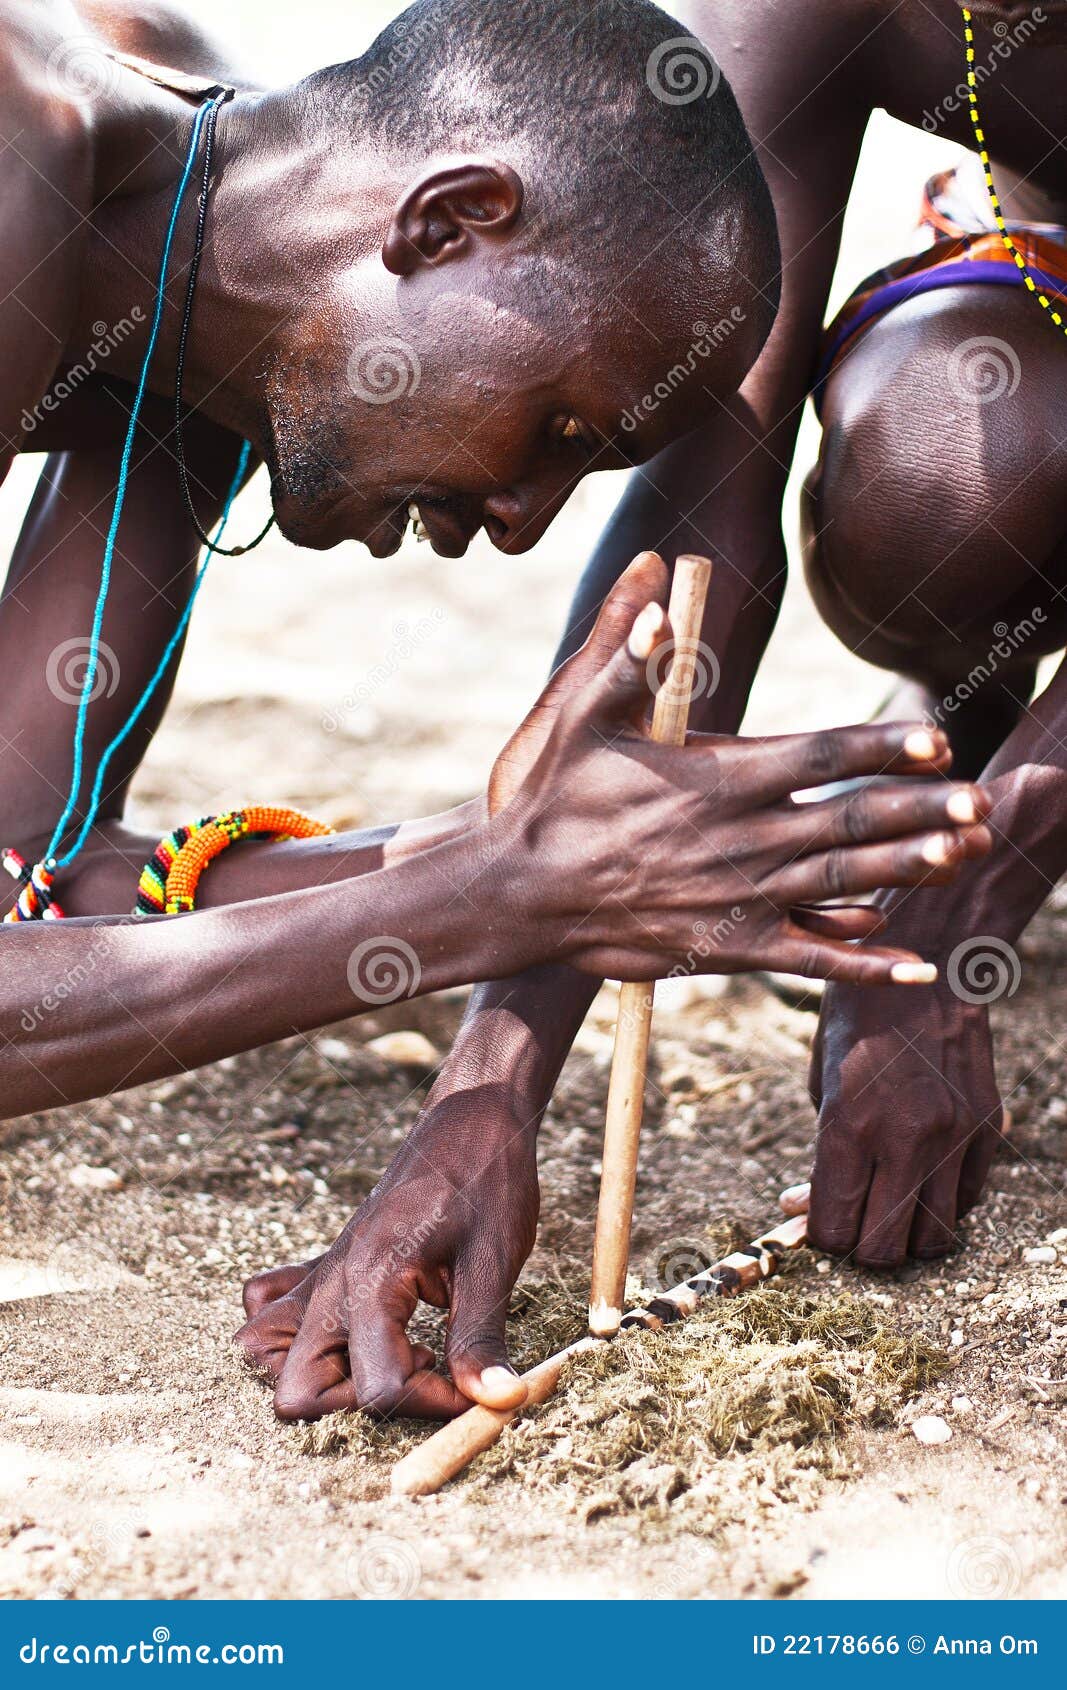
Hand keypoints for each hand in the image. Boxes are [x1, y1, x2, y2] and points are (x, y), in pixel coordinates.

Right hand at [234, 1089, 537, 1420]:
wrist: (472, 1116)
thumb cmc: (486, 1178)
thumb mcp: (494, 1260)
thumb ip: (482, 1337)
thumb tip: (497, 1401)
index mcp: (372, 1279)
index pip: (377, 1390)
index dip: (433, 1403)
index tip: (473, 1386)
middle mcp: (330, 1281)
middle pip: (295, 1391)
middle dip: (360, 1406)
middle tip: (422, 1375)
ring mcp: (321, 1271)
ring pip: (261, 1351)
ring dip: (318, 1374)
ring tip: (387, 1355)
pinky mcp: (326, 1263)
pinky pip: (270, 1305)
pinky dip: (295, 1331)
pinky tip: (360, 1328)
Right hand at [492, 565, 993, 982]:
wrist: (518, 893)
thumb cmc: (548, 798)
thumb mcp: (576, 710)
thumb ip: (621, 645)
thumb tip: (652, 577)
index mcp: (714, 779)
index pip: (816, 757)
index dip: (878, 746)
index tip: (932, 738)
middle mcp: (738, 840)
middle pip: (848, 822)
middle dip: (920, 811)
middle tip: (980, 803)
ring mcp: (737, 898)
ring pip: (841, 885)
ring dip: (908, 870)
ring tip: (964, 855)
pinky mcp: (726, 947)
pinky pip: (808, 958)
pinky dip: (864, 961)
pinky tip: (915, 964)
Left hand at [808, 969, 1005, 1265]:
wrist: (930, 962)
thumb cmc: (859, 1018)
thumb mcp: (821, 1081)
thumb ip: (821, 1153)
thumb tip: (804, 1210)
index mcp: (850, 1124)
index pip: (834, 1228)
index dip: (820, 1235)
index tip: (815, 1219)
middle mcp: (905, 1137)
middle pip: (883, 1249)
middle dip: (859, 1247)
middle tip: (851, 1223)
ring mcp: (952, 1136)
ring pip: (932, 1239)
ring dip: (904, 1236)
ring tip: (887, 1209)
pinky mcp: (986, 1130)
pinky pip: (965, 1201)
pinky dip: (940, 1205)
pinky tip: (919, 1178)